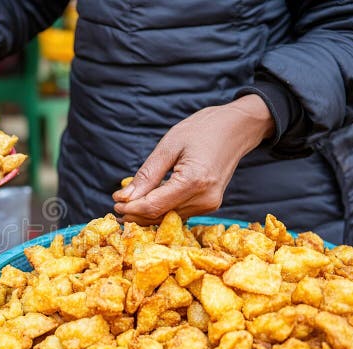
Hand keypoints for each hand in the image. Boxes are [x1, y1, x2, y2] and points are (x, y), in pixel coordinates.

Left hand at [112, 94, 275, 224]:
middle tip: (116, 206)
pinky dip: (161, 210)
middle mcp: (205, 198)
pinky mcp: (210, 205)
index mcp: (194, 181)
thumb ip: (147, 175)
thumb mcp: (169, 145)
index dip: (131, 208)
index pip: (154, 206)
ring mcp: (210, 204)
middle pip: (160, 216)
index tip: (114, 203)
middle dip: (135, 214)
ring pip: (168, 217)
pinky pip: (178, 213)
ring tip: (127, 205)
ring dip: (146, 214)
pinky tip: (147, 202)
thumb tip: (124, 197)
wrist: (238, 127)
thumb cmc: (203, 129)